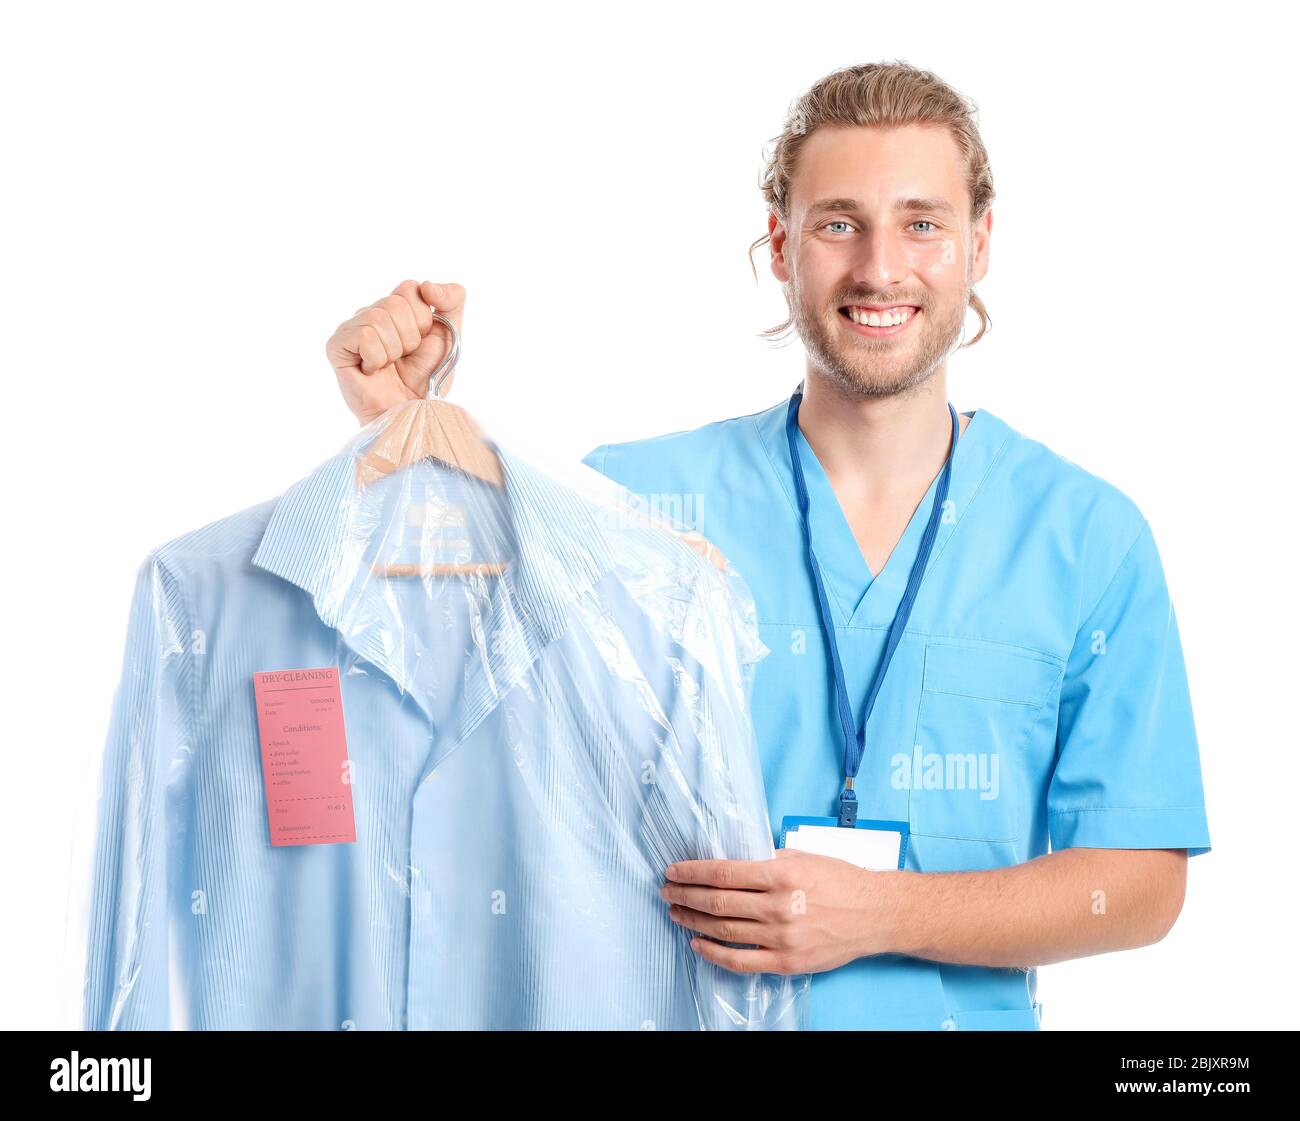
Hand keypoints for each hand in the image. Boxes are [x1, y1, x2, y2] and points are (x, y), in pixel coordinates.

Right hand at [326, 279, 465, 425]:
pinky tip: (373, 371)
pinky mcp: (337, 346)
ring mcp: (351, 329)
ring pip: (379, 317)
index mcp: (395, 308)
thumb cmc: (427, 379)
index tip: (421, 342)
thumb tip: (426, 285)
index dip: (423, 319)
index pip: (410, 288)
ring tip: (390, 366)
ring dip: (395, 349)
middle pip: (395, 302)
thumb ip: (452, 300)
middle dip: (410, 337)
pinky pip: (364, 335)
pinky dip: (378, 357)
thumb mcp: (450, 335)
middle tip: (404, 359)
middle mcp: (370, 314)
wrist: (412, 413)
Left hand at [659, 849, 899, 973]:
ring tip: (676, 912)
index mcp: (782, 874)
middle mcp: (779, 906)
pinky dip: (714, 954)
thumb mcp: (804, 856)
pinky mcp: (786, 962)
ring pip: (724, 930)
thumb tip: (732, 859)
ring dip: (694, 921)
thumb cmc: (841, 880)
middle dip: (686, 895)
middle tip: (668, 891)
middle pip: (718, 902)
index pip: (724, 873)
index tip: (674, 871)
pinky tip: (698, 943)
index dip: (693, 872)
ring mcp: (782, 938)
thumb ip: (768, 859)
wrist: (875, 914)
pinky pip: (741, 961)